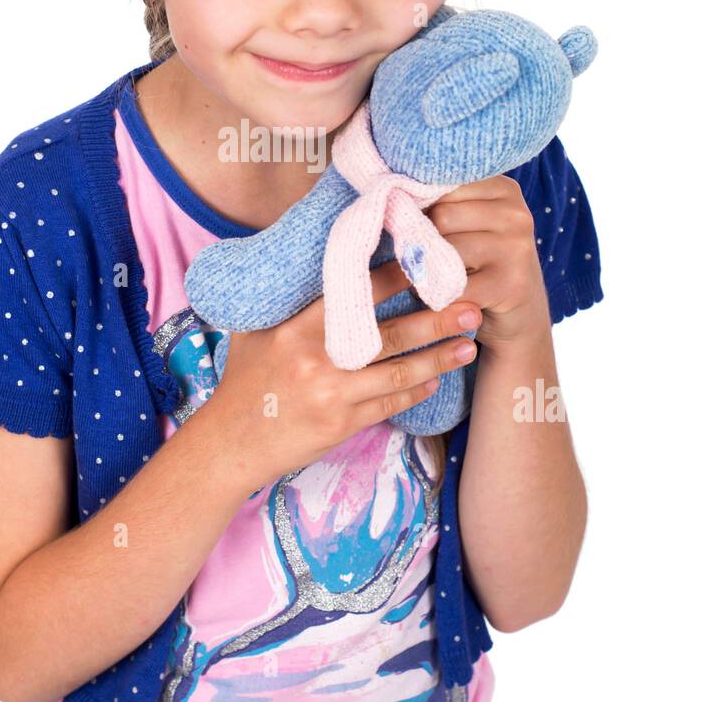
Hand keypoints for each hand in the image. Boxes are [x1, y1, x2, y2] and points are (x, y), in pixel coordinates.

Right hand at [206, 258, 480, 495]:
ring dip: (438, 359)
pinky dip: (416, 391)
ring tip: (468, 345)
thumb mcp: (255, 330)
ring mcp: (332, 395)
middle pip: (391, 335)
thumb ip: (287, 300)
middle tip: (471, 306)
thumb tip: (316, 258)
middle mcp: (318, 359)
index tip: (426, 262)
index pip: (357, 294)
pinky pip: (389, 405)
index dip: (395, 276)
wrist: (230, 443)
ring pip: (399, 373)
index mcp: (297, 328)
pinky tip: (436, 379)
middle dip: (436, 320)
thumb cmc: (244, 379)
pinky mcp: (341, 425)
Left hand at [426, 174, 550, 352]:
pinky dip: (439, 296)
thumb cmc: (479, 262)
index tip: (419, 222)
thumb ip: (439, 203)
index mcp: (502, 189)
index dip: (422, 205)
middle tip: (431, 258)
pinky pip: (454, 285)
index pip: (442, 184)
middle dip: (426, 239)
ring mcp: (517, 248)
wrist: (519, 316)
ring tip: (438, 277)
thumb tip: (388, 192)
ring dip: (430, 270)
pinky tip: (445, 298)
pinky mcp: (512, 284)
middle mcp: (515, 214)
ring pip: (446, 250)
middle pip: (442, 215)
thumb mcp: (466, 224)